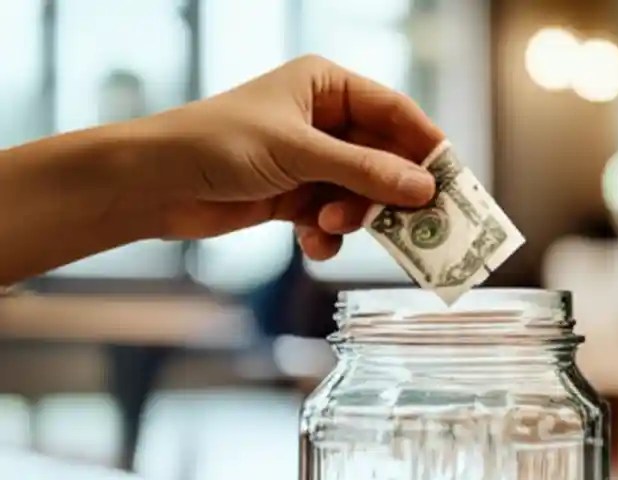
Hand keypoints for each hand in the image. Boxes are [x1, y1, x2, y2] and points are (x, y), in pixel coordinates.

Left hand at [139, 55, 442, 259]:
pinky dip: (329, 234)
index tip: (453, 180)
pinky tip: (312, 243)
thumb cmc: (217, 144)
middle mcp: (323, 120)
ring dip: (353, 215)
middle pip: (384, 158)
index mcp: (327, 86)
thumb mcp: (300, 154)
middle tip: (417, 223)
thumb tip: (425, 188)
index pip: (396, 112)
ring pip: (361, 193)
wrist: (152, 183)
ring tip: (331, 224)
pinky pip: (333, 217)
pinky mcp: (295, 196)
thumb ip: (366, 172)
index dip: (427, 146)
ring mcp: (310, 160)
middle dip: (390, 192)